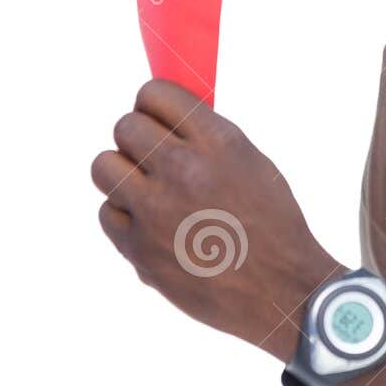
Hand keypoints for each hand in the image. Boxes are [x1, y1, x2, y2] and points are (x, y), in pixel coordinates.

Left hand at [90, 79, 343, 359]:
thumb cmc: (273, 227)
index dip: (151, 104)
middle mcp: (183, 170)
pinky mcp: (139, 249)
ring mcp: (156, 210)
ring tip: (146, 191)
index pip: (154, 93)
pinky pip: (106, 213)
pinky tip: (149, 226)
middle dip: (136, 138)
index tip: (156, 119)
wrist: (282, 292)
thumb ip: (207, 139)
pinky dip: (123, 217)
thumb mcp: (253, 165)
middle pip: (124, 126)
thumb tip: (162, 119)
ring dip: (121, 174)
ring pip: (103, 166)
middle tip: (152, 159)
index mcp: (218, 143)